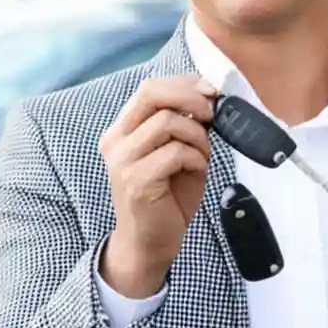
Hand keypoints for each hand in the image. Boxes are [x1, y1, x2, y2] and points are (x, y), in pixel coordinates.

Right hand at [98, 74, 217, 297]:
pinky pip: (175, 152)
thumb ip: (183, 125)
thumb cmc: (166, 197)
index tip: (210, 91)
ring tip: (203, 154)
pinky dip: (195, 157)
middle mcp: (116, 141)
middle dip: (190, 97)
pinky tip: (197, 170)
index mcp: (122, 130)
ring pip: (167, 122)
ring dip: (197, 135)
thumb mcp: (175, 153)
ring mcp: (123, 161)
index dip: (184, 84)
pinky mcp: (137, 181)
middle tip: (211, 113)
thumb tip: (208, 97)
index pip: (149, 88)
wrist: (150, 243)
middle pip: (151, 94)